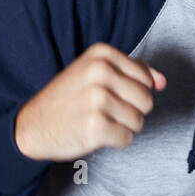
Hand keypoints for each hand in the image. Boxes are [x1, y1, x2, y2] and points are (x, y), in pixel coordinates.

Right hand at [14, 42, 166, 161]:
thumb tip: (162, 81)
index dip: (132, 92)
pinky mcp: (96, 126)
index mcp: (101, 54)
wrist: (32, 125)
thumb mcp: (95, 73)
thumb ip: (132, 73)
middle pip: (146, 100)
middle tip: (103, 111)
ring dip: (122, 127)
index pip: (146, 78)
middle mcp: (100, 72)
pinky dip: (115, 140)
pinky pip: (127, 138)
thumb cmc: (68, 99)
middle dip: (130, 111)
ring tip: (98, 121)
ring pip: (139, 120)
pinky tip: (95, 133)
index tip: (108, 94)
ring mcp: (98, 99)